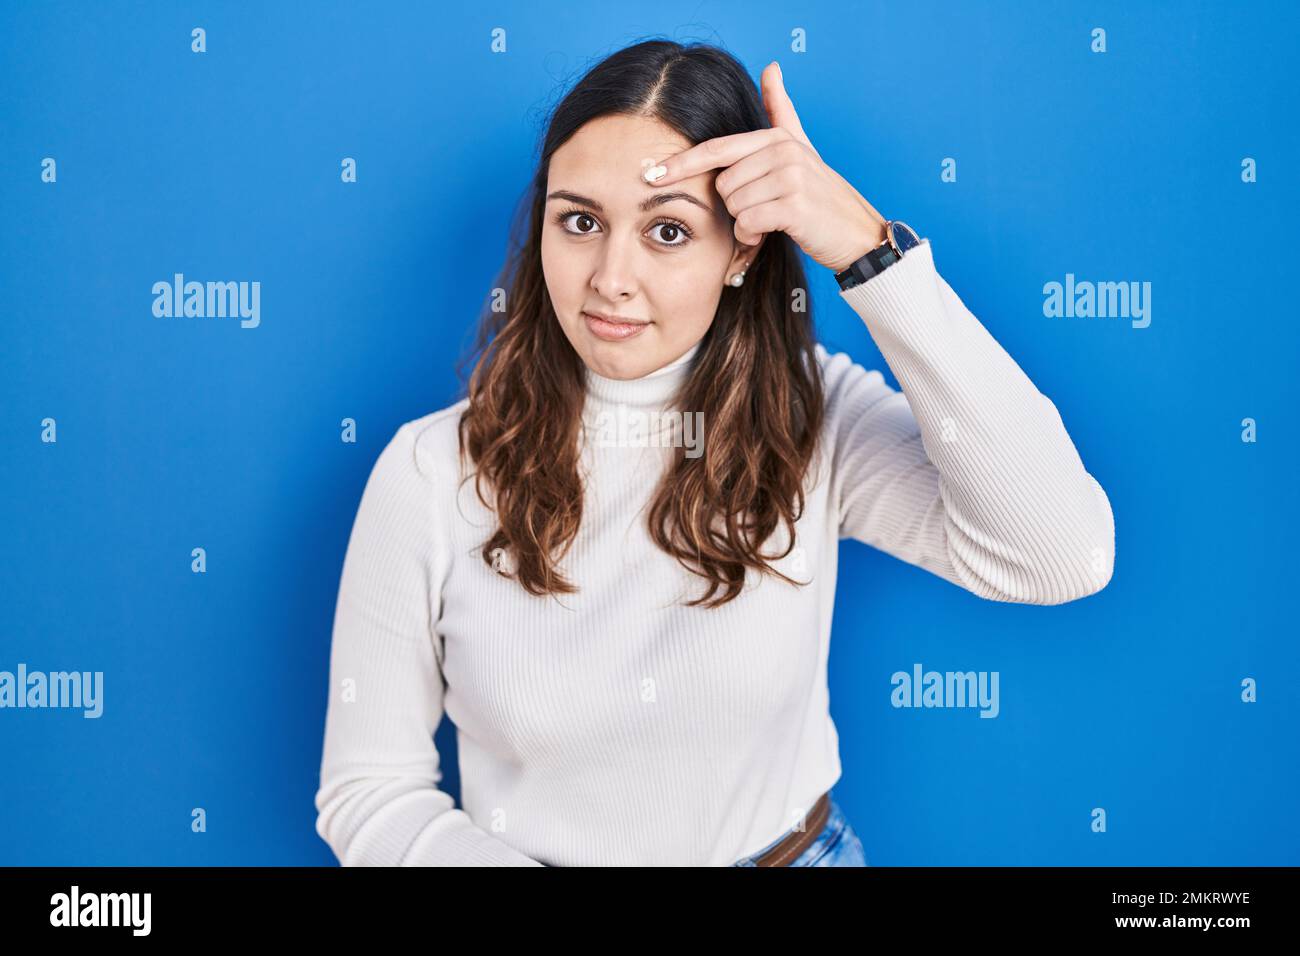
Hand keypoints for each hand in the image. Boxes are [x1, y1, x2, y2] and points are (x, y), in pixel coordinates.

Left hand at [643, 61, 887, 273]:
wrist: (855, 231)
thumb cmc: (819, 195)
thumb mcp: (801, 147)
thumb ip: (781, 109)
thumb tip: (771, 66)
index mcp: (776, 138)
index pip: (716, 150)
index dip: (681, 164)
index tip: (651, 174)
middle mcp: (782, 151)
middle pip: (722, 184)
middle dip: (735, 205)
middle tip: (763, 210)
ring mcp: (790, 177)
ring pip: (734, 206)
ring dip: (746, 223)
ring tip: (771, 221)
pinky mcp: (793, 205)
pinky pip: (748, 224)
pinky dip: (753, 236)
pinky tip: (772, 233)